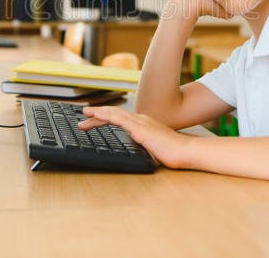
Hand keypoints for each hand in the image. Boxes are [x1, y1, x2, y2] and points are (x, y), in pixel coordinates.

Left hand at [78, 106, 193, 168]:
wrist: (186, 151)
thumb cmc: (173, 154)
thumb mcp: (153, 150)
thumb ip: (143, 147)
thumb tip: (133, 152)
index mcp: (143, 125)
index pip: (120, 119)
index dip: (105, 119)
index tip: (93, 121)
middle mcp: (141, 120)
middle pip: (114, 114)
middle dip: (97, 115)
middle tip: (82, 117)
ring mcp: (140, 122)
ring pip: (114, 113)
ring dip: (98, 113)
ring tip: (84, 113)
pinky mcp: (140, 128)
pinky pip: (119, 118)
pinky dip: (106, 115)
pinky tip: (96, 115)